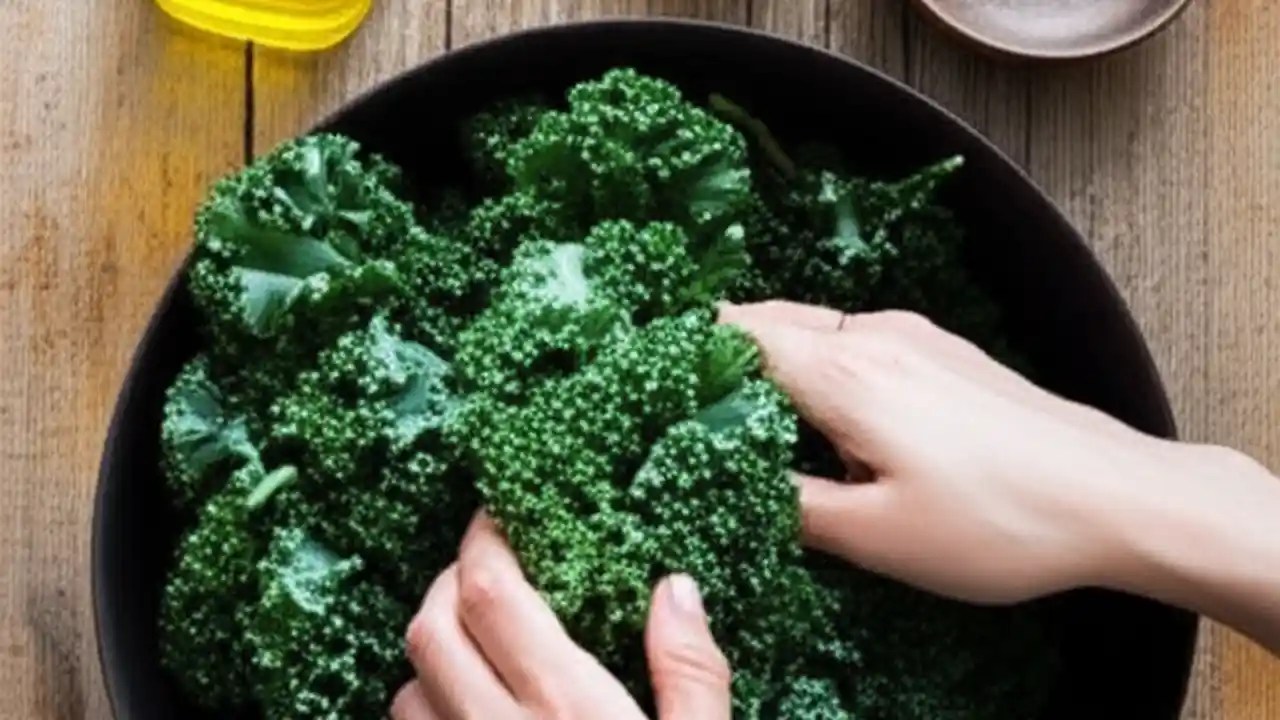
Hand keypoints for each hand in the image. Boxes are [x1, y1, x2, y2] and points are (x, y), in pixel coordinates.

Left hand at [392, 514, 731, 719]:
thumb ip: (690, 670)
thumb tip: (675, 586)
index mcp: (563, 705)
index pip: (490, 593)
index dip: (483, 540)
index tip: (502, 512)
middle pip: (429, 630)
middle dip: (448, 583)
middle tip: (489, 566)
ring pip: (407, 690)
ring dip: (433, 649)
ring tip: (476, 635)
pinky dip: (426, 703)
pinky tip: (468, 702)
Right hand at [720, 301, 1194, 603]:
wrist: (1116, 495)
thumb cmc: (1000, 520)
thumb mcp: (875, 536)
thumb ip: (790, 506)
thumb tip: (730, 483)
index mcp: (844, 371)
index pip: (734, 332)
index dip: (683, 345)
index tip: (646, 366)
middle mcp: (873, 336)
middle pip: (768, 320)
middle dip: (718, 349)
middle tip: (681, 394)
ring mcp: (914, 339)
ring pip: (813, 331)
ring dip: (771, 359)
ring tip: (745, 412)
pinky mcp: (944, 354)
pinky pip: (856, 343)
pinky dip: (819, 365)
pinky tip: (825, 416)